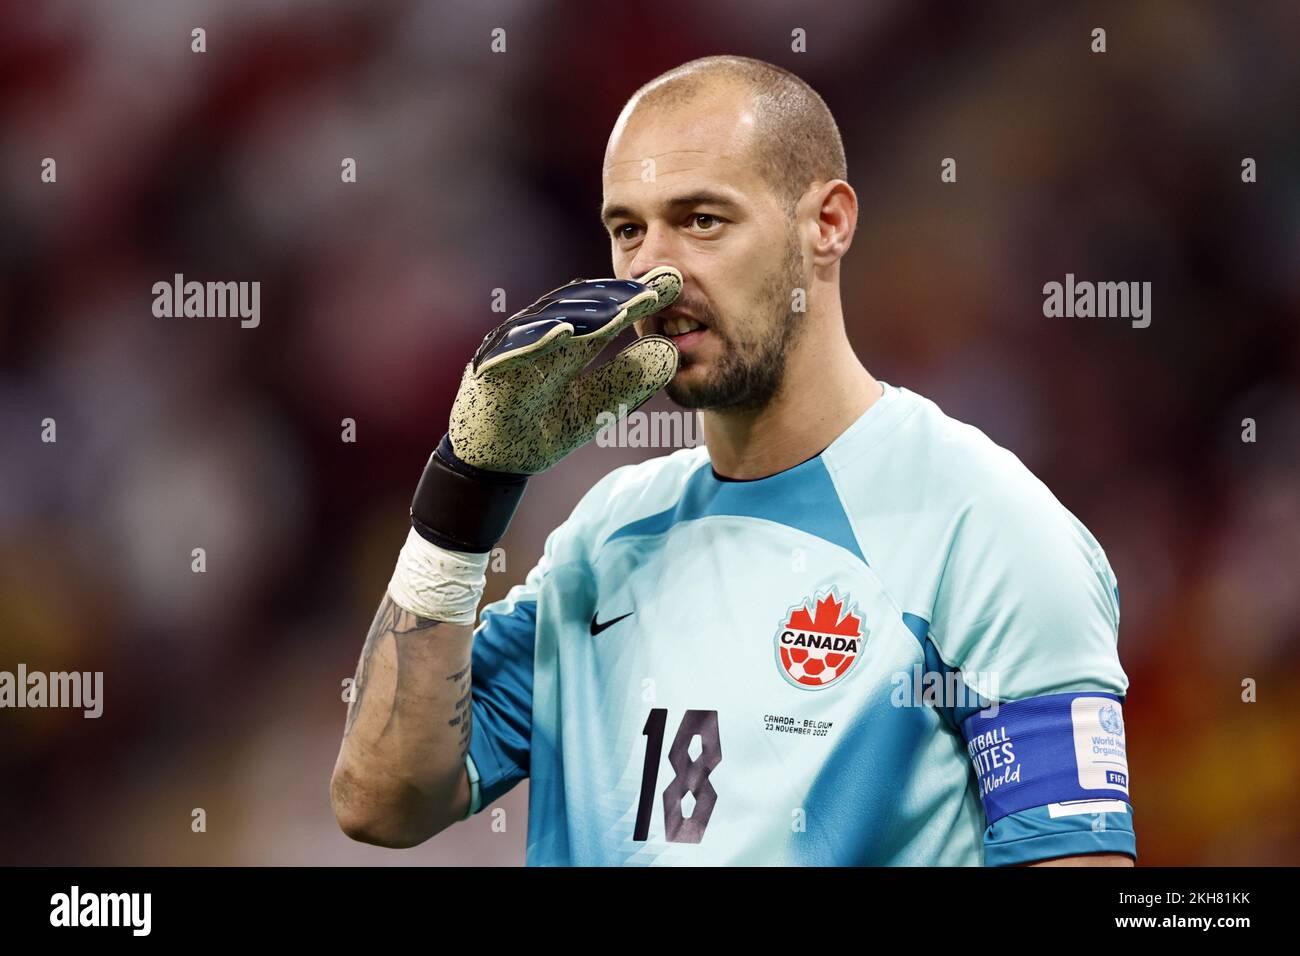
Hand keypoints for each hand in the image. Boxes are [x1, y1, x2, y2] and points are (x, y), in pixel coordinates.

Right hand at [448, 266, 681, 473]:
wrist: (497, 462)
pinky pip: (512, 350)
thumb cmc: (543, 426)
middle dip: (615, 297)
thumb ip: (628, 379)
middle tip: (651, 290)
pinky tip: (563, 332)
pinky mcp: (489, 367)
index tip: (674, 287)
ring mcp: (513, 348)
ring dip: (583, 313)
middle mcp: (540, 335)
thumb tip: (669, 352)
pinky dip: (535, 340)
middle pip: (579, 308)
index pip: (606, 313)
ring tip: (618, 308)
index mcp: (568, 342)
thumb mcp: (597, 404)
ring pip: (548, 321)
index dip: (637, 300)